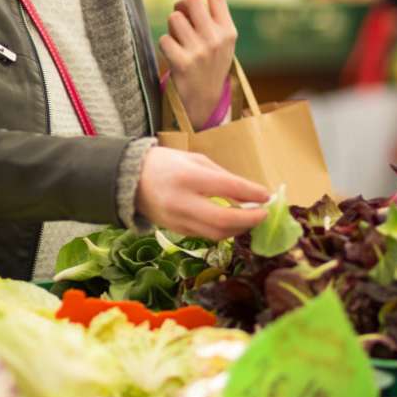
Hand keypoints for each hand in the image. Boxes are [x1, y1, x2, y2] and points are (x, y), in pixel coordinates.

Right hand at [135, 146, 270, 240]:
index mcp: (188, 177)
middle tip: (264, 214)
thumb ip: (222, 177)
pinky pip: (206, 236)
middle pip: (223, 221)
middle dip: (250, 220)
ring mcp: (178, 221)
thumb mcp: (195, 160)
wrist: (129, 179)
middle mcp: (182, 202)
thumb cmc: (166, 163)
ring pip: (217, 234)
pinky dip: (223, 230)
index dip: (252, 194)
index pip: (227, 188)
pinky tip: (232, 222)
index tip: (267, 196)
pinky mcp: (177, 232)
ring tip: (251, 218)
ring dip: (239, 228)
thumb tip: (250, 194)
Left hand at [159, 0, 236, 130]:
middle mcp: (218, 37)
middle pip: (189, 1)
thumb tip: (186, 1)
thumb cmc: (207, 68)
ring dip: (171, 29)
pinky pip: (164, 39)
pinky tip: (173, 60)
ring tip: (179, 46)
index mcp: (228, 30)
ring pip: (173, 18)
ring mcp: (202, 50)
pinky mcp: (185, 62)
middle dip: (179, 8)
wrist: (203, 104)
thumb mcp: (219, 45)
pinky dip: (164, 47)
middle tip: (180, 24)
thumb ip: (210, 22)